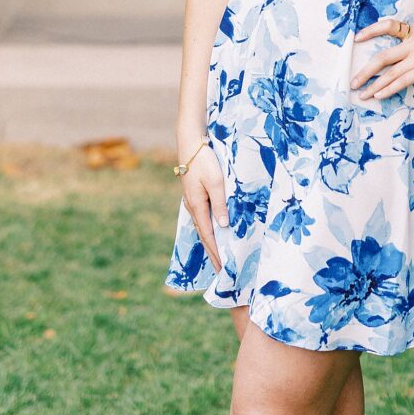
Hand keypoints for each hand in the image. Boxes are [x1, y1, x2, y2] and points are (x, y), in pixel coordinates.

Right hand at [179, 145, 228, 271]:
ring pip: (202, 227)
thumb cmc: (204, 161)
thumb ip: (220, 204)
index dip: (216, 252)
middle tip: (221, 270)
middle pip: (204, 235)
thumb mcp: (215, 181)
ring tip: (217, 256)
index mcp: (197, 206)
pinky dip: (208, 230)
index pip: (208, 236)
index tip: (223, 268)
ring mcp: (192, 202)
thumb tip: (222, 226)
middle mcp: (193, 207)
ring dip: (210, 243)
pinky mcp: (194, 196)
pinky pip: (202, 218)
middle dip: (212, 253)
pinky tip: (213, 232)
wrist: (189, 144)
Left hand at [349, 17, 413, 100]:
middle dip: (365, 71)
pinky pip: (402, 80)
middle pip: (383, 56)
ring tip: (362, 94)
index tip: (357, 38)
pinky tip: (379, 95)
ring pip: (390, 72)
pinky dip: (389, 89)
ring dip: (373, 85)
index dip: (371, 30)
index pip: (389, 25)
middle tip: (353, 81)